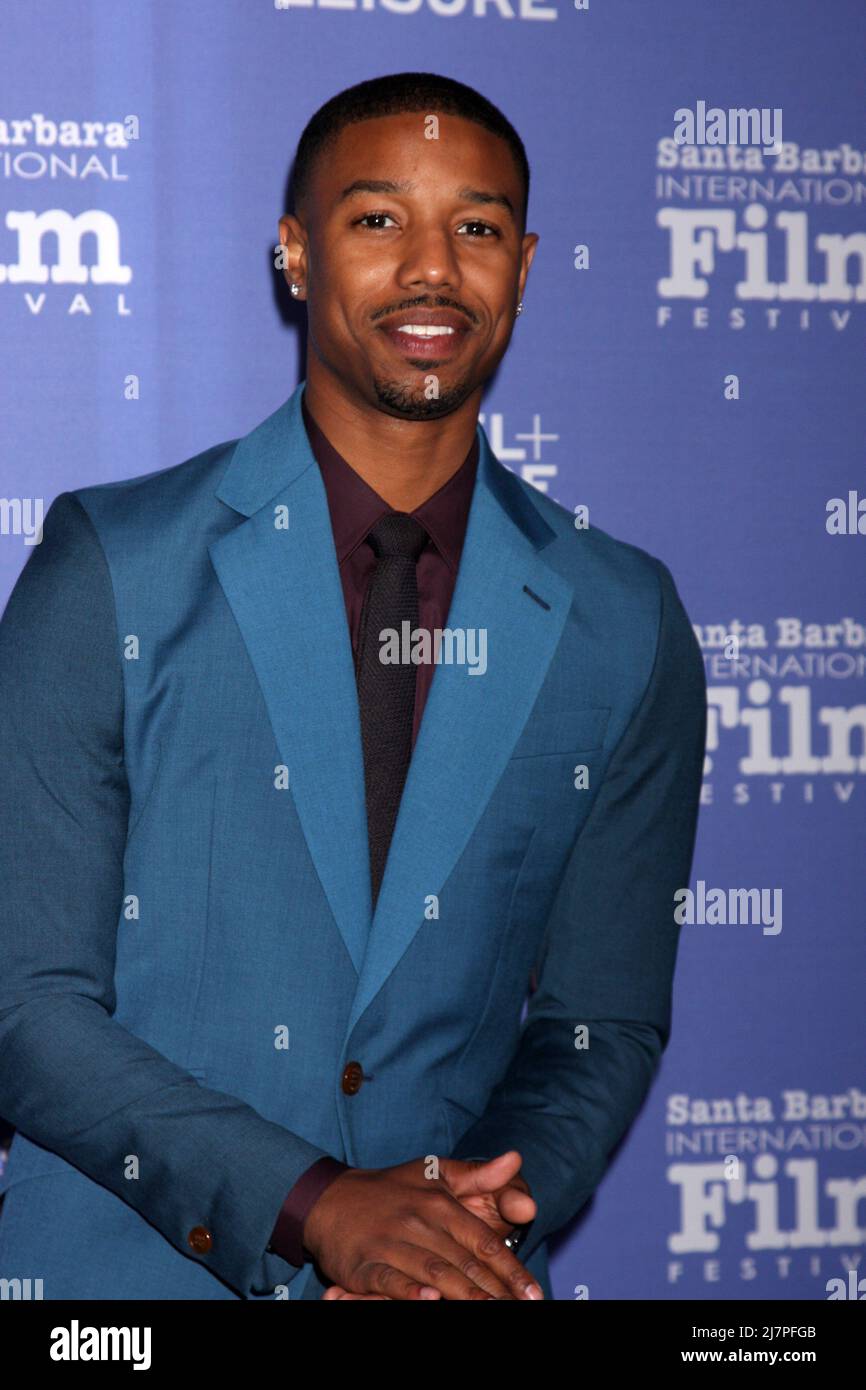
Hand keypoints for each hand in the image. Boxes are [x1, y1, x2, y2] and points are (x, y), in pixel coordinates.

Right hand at [304, 1153, 542, 1300]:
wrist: (331, 1198)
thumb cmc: (392, 1189)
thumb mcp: (435, 1173)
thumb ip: (478, 1174)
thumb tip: (516, 1159)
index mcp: (440, 1203)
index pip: (482, 1241)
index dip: (510, 1269)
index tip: (533, 1292)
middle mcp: (418, 1222)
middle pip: (464, 1263)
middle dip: (494, 1291)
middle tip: (518, 1308)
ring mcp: (391, 1244)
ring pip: (434, 1273)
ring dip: (463, 1295)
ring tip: (490, 1310)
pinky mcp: (366, 1265)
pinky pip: (391, 1281)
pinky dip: (410, 1292)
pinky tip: (431, 1300)